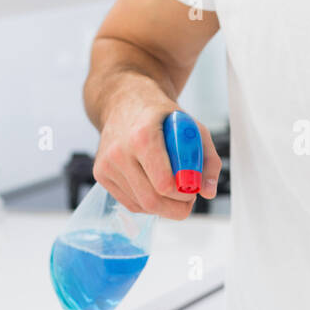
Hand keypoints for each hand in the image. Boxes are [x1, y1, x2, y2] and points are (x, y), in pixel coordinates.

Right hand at [93, 83, 221, 219]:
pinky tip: (157, 190)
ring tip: (175, 192)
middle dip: (176, 208)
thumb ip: (208, 159)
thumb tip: (208, 191)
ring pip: (141, 205)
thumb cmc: (161, 115)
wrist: (125, 101)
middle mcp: (120, 152)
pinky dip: (148, 204)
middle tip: (189, 200)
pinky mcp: (101, 173)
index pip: (164, 184)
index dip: (184, 194)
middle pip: (152, 200)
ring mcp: (107, 164)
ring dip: (163, 207)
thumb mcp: (193, 127)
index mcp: (143, 136)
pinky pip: (129, 203)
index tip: (194, 190)